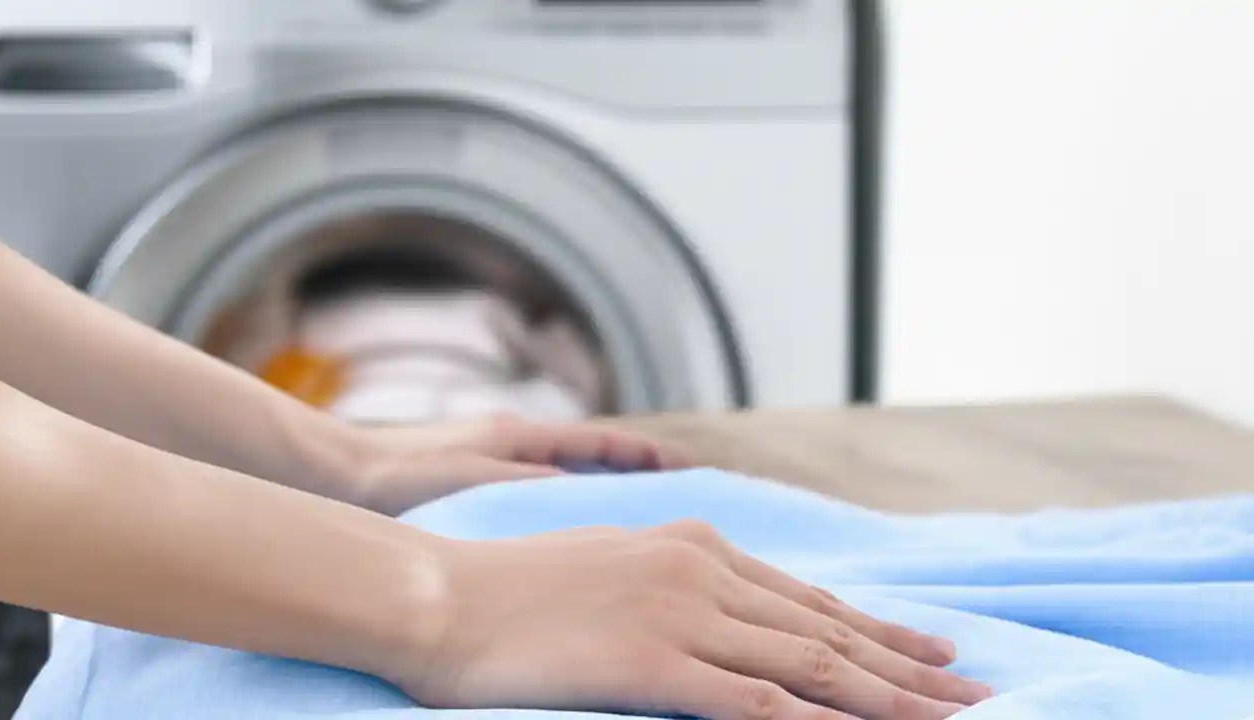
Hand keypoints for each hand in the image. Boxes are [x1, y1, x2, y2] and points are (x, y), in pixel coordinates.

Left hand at [348, 414, 691, 515]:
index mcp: (521, 436)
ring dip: (595, 497)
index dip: (647, 455)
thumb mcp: (484, 477)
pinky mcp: (472, 494)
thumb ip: (541, 480)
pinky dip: (557, 516)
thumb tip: (597, 488)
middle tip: (675, 498)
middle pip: (590, 460)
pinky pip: (532, 504)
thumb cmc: (405, 476)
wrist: (340, 481)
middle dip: (631, 476)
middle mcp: (513, 448)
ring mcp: (493, 469)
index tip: (687, 467)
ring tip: (634, 527)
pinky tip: (568, 546)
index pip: (603, 442)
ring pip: (562, 484)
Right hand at [386, 520, 992, 719]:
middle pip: (826, 629)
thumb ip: (676, 584)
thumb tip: (726, 613)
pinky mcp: (650, 660)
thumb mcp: (611, 565)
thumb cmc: (512, 589)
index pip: (809, 598)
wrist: (437, 594)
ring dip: (888, 698)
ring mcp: (678, 612)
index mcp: (693, 543)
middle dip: (907, 667)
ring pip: (807, 664)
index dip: (879, 630)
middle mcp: (700, 569)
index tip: (934, 652)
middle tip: (977, 691)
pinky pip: (751, 702)